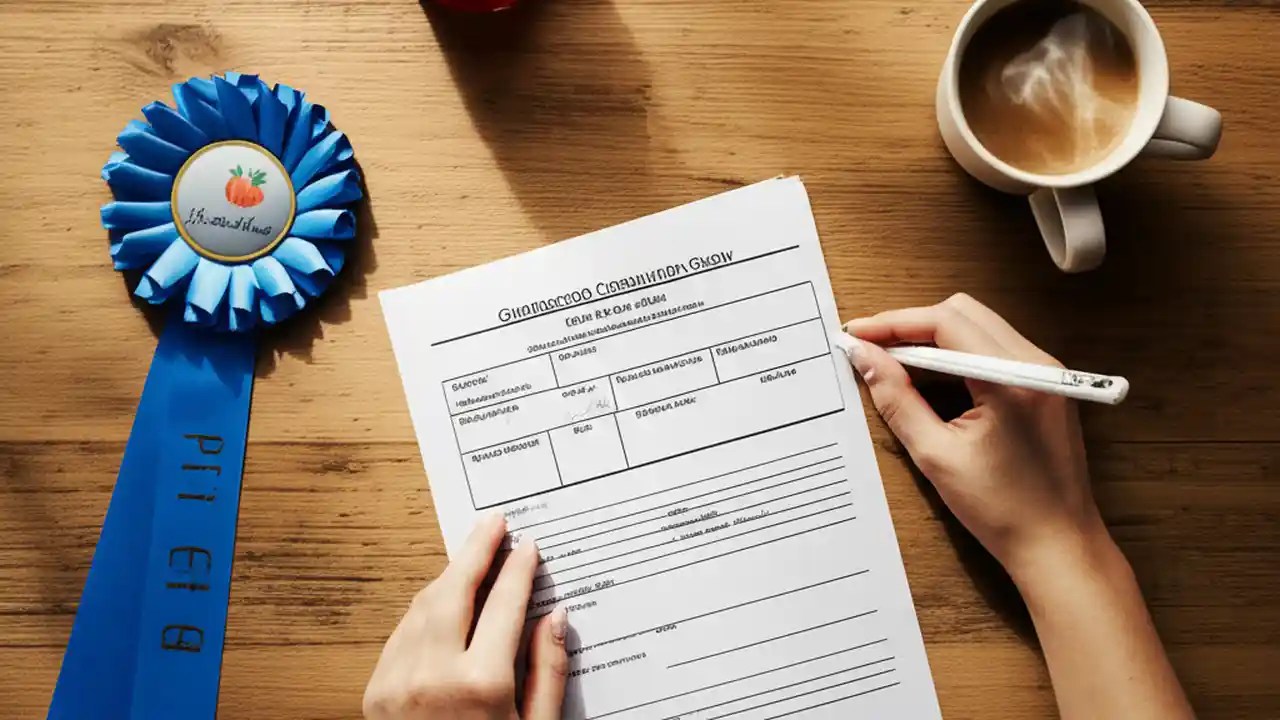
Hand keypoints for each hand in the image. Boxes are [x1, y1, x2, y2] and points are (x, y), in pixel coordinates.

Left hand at [363, 513, 568, 719]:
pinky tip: (445, 599)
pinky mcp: (376, 690)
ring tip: (472, 555)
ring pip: (424, 606)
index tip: (527, 548)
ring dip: (450, 576)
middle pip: (455, 590)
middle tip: (493, 524)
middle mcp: (433, 676)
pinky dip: (426, 610)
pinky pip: (403, 633)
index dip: (518, 570)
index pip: (504, 605)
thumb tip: (555, 618)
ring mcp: (397, 682)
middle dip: (476, 550)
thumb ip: (548, 672)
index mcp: (481, 684)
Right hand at [842, 294, 1106, 578]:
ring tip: (893, 362)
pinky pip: (995, 349)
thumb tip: (864, 359)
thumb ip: (896, 399)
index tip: (856, 334)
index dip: (893, 323)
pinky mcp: (1046, 385)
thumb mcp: (936, 455)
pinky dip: (957, 353)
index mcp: (1012, 378)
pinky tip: (930, 377)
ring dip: (933, 338)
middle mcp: (1037, 364)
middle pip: (962, 313)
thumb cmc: (1002, 510)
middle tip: (870, 348)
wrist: (1059, 545)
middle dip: (911, 325)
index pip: (945, 323)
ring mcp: (1047, 372)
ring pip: (979, 326)